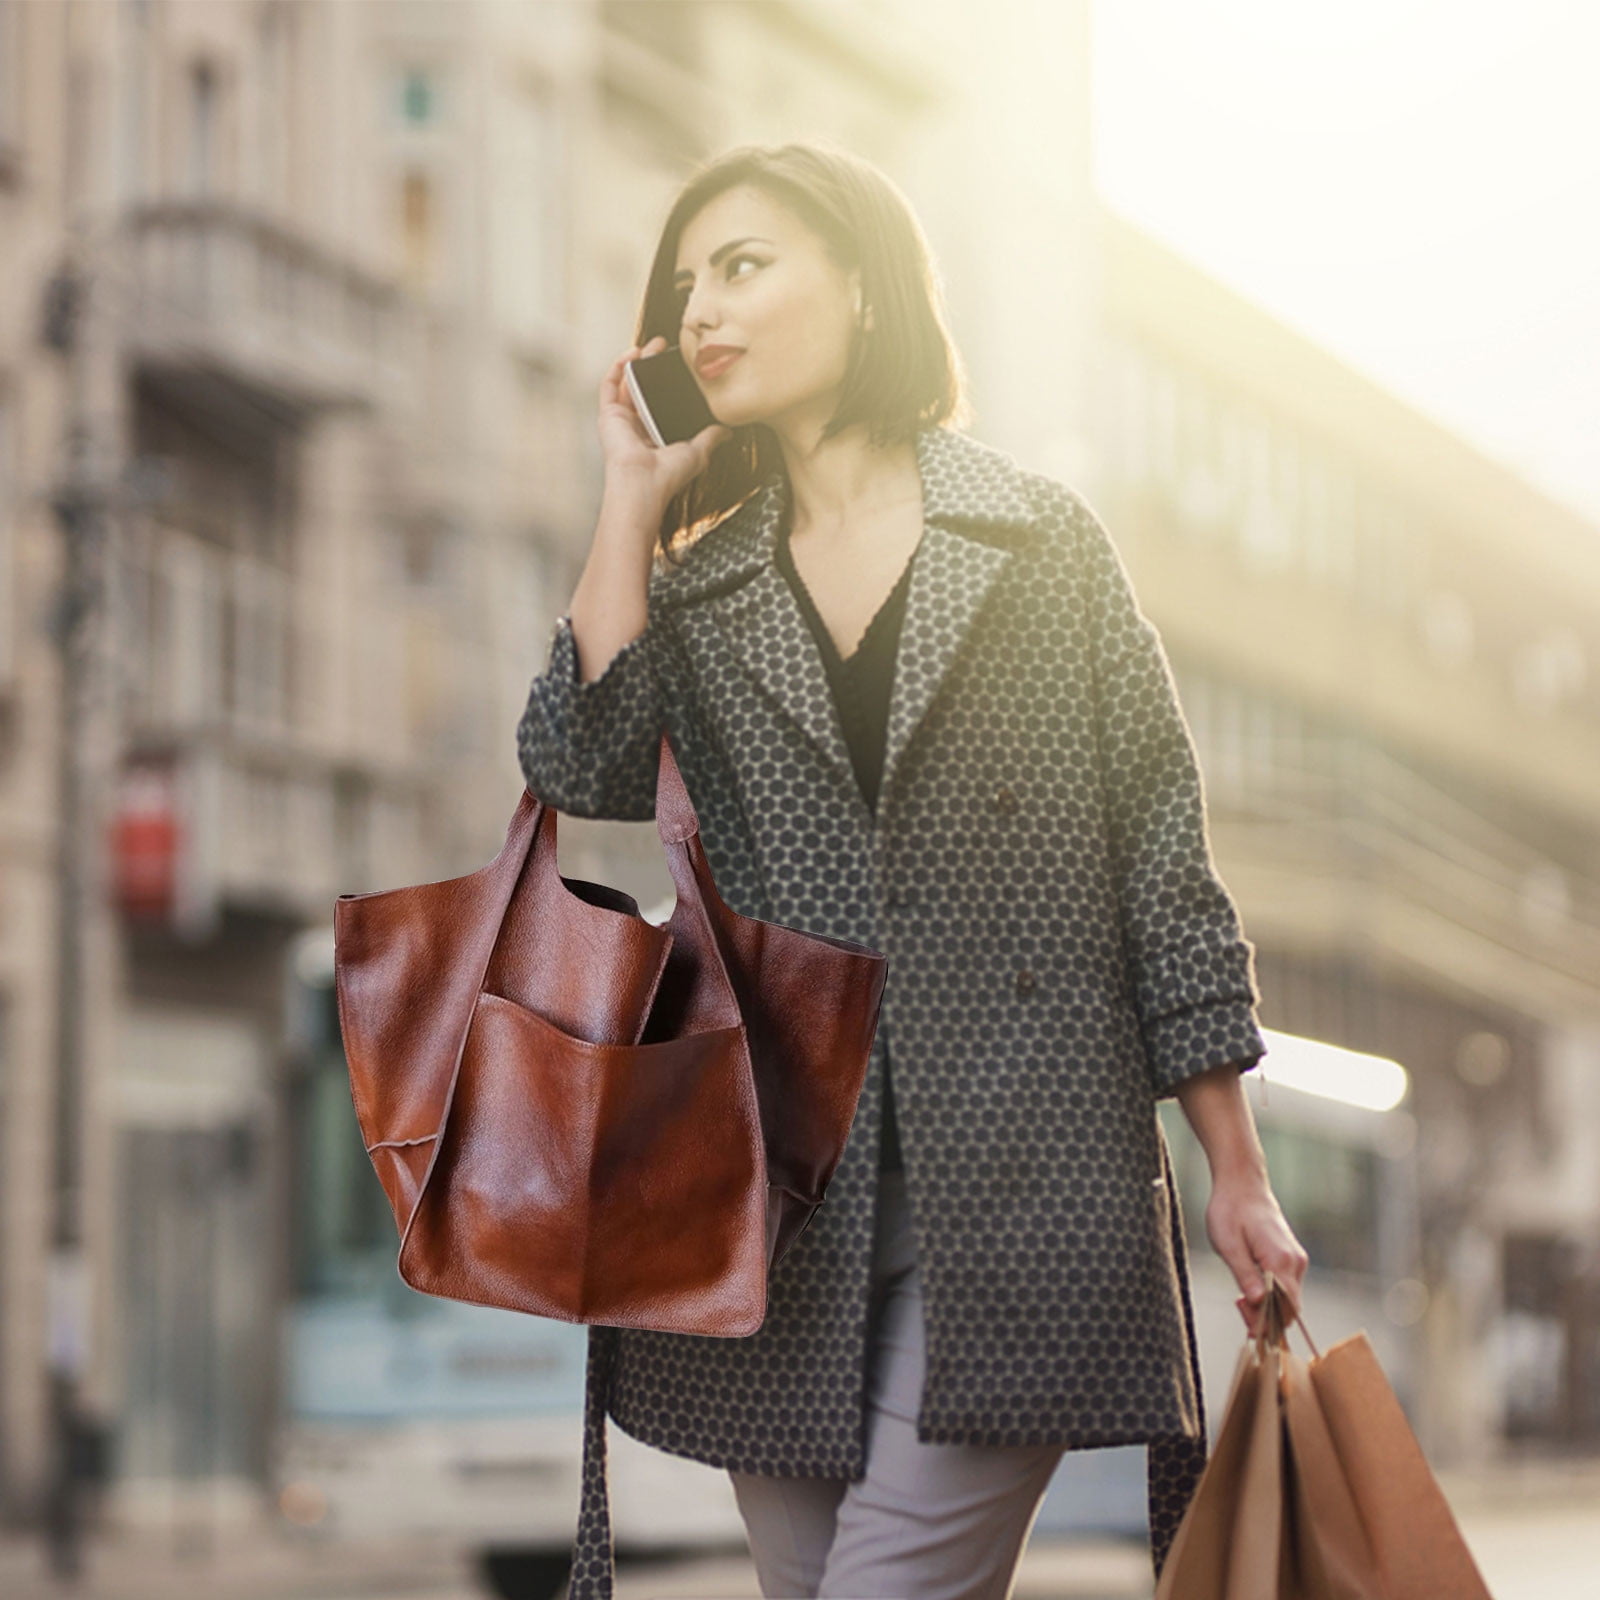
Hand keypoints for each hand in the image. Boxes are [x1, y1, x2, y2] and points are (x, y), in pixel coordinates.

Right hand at [597, 334, 731, 512]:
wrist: (644, 482)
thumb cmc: (667, 475)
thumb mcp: (698, 452)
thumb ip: (710, 437)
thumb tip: (727, 431)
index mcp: (655, 436)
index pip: (659, 404)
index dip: (666, 384)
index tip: (678, 368)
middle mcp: (636, 427)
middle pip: (643, 389)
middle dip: (652, 366)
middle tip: (663, 349)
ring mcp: (621, 420)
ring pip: (626, 383)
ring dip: (637, 362)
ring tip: (650, 346)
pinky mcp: (608, 415)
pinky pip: (610, 385)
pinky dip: (618, 367)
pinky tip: (631, 354)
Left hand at [1203, 1171, 1309, 1338]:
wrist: (1241, 1183)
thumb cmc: (1230, 1210)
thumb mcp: (1229, 1245)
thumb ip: (1246, 1275)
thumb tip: (1258, 1303)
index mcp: (1282, 1261)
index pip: (1287, 1309)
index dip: (1270, 1325)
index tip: (1248, 1327)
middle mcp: (1295, 1262)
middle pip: (1290, 1307)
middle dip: (1267, 1318)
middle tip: (1239, 1309)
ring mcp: (1295, 1259)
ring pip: (1288, 1297)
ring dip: (1268, 1306)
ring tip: (1241, 1300)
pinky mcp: (1289, 1256)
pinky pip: (1285, 1285)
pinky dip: (1271, 1294)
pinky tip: (1250, 1289)